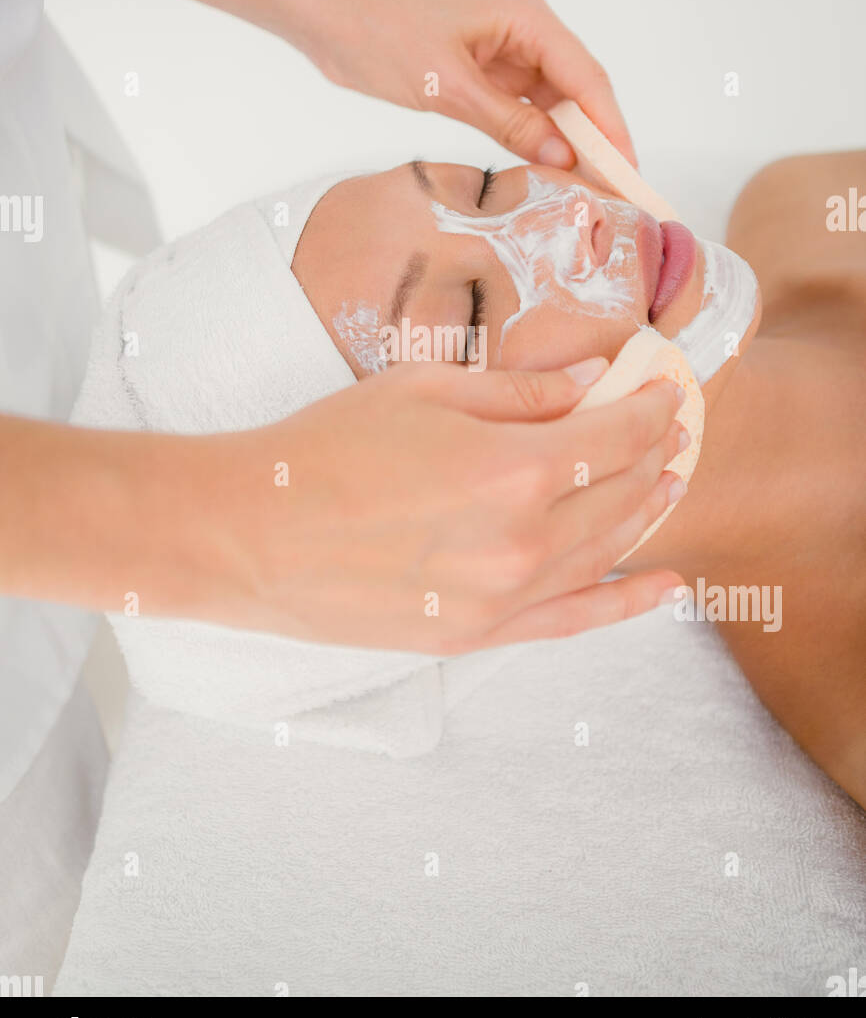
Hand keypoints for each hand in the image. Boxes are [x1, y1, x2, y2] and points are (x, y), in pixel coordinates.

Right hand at [205, 359, 683, 650]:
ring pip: (605, 552)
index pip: (617, 437)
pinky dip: (626, 603)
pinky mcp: (478, 634)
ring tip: (667, 481)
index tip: (667, 389)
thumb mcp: (424, 389)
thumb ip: (520, 391)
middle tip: (668, 429)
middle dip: (653, 454)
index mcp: (514, 468)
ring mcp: (504, 597)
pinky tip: (666, 587)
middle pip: (620, 492)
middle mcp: (523, 540)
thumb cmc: (327, 448)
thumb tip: (593, 382)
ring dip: (646, 512)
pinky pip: (573, 620)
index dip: (653, 409)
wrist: (254, 535)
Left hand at [292, 0, 637, 169]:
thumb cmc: (377, 31)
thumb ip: (509, 123)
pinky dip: (532, 133)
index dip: (614, 131)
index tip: (630, 174)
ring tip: (587, 189)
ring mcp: (499, 45)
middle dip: (597, 140)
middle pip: (576, 89)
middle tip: (616, 193)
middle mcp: (522, 26)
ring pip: (548, 99)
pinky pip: (518, 102)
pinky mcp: (475, 63)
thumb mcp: (447, 87)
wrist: (320, 8)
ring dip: (566, 140)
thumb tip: (563, 155)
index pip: (588, 80)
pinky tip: (544, 166)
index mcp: (525, 16)